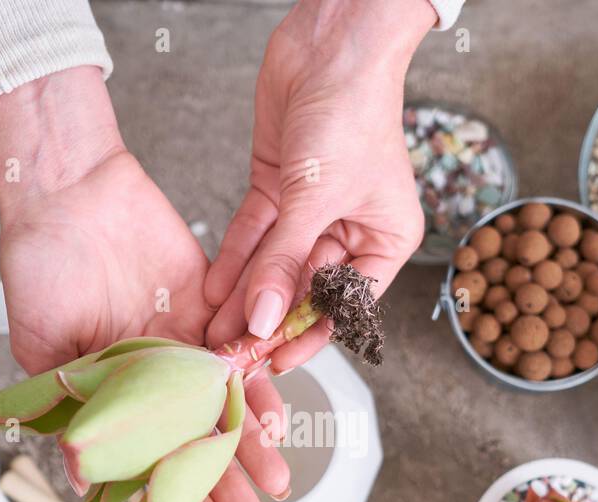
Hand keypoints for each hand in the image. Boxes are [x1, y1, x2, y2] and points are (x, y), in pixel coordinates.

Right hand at [0, 68, 288, 501]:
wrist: (69, 190)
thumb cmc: (39, 265)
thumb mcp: (40, 346)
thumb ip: (65, 406)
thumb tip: (78, 475)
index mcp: (112, 394)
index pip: (149, 458)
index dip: (172, 496)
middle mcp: (153, 379)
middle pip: (194, 442)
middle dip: (224, 483)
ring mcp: (182, 346)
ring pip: (223, 406)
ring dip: (249, 445)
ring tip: (275, 480)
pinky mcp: (209, 308)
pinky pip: (239, 353)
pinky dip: (256, 385)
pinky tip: (275, 417)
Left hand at [203, 0, 433, 370]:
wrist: (332, 43)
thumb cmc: (353, 112)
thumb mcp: (317, 198)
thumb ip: (284, 261)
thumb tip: (262, 321)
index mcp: (384, 239)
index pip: (345, 304)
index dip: (310, 336)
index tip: (275, 362)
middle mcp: (349, 230)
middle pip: (305, 289)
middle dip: (267, 319)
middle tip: (232, 353)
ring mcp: (311, 211)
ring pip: (275, 266)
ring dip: (244, 297)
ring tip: (213, 331)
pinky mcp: (278, 189)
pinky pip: (254, 236)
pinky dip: (234, 261)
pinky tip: (214, 291)